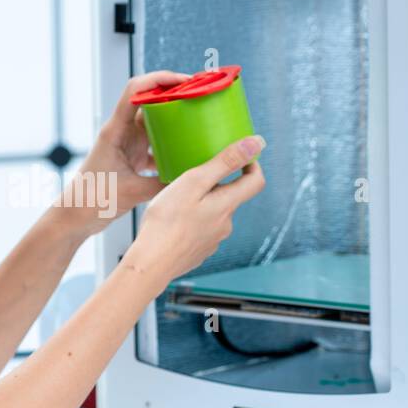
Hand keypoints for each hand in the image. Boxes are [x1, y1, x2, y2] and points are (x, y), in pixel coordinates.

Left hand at [52, 70, 191, 238]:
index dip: (161, 79)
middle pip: (150, 101)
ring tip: (200, 120)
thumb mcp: (132, 192)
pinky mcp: (131, 157)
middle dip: (175, 95)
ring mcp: (127, 143)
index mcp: (115, 130)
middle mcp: (121, 131)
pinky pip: (155, 143)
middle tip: (202, 97)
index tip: (187, 81)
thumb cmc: (93, 201)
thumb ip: (162, 184)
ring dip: (175, 119)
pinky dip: (171, 145)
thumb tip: (193, 177)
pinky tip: (188, 153)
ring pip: (155, 122)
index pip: (136, 90)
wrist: (75, 216)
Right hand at [123, 135, 266, 283]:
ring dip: (201, 204)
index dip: (251, 164)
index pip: (255, 182)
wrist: (151, 263)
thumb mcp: (194, 181)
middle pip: (230, 197)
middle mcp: (225, 225)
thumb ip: (225, 161)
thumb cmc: (167, 221)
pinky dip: (191, 222)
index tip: (237, 156)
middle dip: (216, 185)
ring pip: (213, 214)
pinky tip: (172, 222)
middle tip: (190, 177)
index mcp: (226, 205)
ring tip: (176, 201)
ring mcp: (212, 241)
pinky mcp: (198, 252)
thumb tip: (256, 143)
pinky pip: (201, 231)